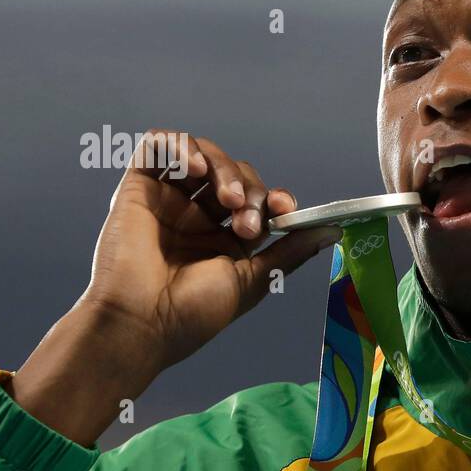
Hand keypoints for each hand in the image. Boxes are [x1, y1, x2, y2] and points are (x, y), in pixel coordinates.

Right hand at [9, 131, 339, 444]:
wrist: (141, 323)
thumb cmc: (194, 313)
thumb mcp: (253, 280)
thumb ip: (290, 250)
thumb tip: (334, 230)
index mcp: (225, 240)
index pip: (258, 200)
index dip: (274, 198)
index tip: (285, 209)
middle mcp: (197, 217)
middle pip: (234, 175)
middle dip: (251, 190)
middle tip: (248, 223)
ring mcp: (167, 201)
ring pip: (202, 156)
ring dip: (224, 169)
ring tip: (228, 200)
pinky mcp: (137, 188)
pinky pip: (158, 146)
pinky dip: (180, 147)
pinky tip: (195, 170)